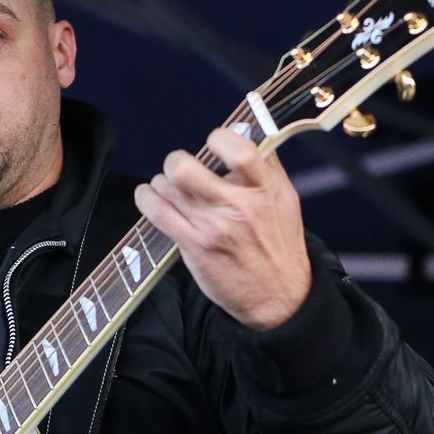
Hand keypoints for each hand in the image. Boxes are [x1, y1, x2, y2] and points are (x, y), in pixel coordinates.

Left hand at [133, 129, 312, 329]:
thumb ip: (266, 168)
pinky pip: (157, 211)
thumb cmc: (279, 249)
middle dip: (177, 162)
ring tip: (170, 190)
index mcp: (266, 190)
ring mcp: (214, 227)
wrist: (280, 298)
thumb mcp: (286, 201)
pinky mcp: (194, 246)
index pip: (239, 148)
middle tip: (182, 170)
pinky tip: (150, 197)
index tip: (213, 144)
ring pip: (167, 186)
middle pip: (186, 167)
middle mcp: (239, 206)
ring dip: (163, 184)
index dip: (218, 139)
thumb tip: (246, 134)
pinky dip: (147, 199)